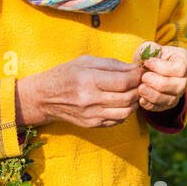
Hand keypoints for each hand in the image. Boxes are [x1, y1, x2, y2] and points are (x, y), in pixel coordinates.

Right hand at [17, 56, 141, 128]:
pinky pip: (117, 120)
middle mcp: (90, 100)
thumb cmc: (65, 74)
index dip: (137, 76)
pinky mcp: (91, 124)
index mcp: (88, 80)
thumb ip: (111, 64)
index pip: (123, 81)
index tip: (141, 71)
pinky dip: (125, 112)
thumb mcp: (85, 61)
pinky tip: (123, 102)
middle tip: (142, 81)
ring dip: (135, 102)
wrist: (44, 97)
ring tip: (134, 92)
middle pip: (127, 97)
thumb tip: (134, 68)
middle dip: (139, 88)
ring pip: (125, 112)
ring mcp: (91, 115)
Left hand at [132, 42, 186, 112]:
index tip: (147, 63)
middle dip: (156, 82)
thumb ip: (149, 50)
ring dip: (152, 94)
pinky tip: (141, 98)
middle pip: (176, 86)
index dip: (161, 67)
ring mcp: (179, 93)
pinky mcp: (170, 104)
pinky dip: (150, 104)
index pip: (179, 68)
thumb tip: (147, 59)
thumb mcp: (152, 47)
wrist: (152, 68)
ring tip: (140, 87)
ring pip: (169, 99)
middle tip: (143, 77)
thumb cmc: (153, 56)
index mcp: (185, 61)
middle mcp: (186, 79)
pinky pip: (161, 108)